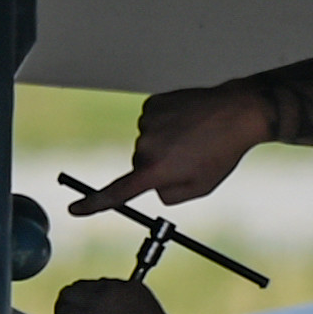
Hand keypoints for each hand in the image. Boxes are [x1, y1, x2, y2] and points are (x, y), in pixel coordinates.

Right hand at [66, 80, 274, 212]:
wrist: (237, 113)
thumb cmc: (222, 153)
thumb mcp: (199, 188)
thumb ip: (169, 195)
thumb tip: (152, 186)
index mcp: (156, 170)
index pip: (116, 192)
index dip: (93, 204)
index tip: (75, 210)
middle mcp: (146, 145)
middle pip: (139, 166)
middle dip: (158, 166)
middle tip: (188, 158)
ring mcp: (148, 121)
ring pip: (146, 143)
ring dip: (164, 144)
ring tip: (192, 138)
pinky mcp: (153, 103)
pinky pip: (151, 122)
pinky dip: (165, 124)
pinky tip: (186, 122)